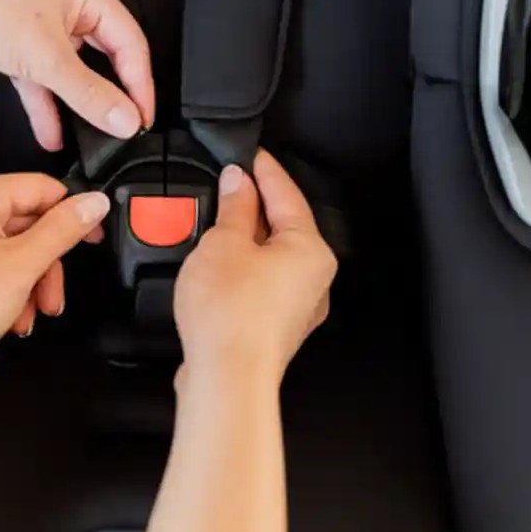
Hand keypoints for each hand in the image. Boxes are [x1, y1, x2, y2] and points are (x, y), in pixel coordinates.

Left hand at [0, 0, 154, 151]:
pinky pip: (41, 77)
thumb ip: (90, 94)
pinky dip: (45, 103)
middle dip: (109, 96)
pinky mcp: (14, 40)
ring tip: (89, 138)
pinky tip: (50, 130)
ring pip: (70, 71)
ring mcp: (40, 22)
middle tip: (120, 128)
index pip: (131, 44)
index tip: (140, 119)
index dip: (139, 85)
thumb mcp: (46, 58)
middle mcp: (67, 3)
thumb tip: (123, 117)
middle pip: (104, 57)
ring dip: (75, 105)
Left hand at [0, 175, 110, 386]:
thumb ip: (63, 230)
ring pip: (9, 249)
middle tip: (55, 292)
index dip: (71, 212)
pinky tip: (12, 318)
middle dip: (47, 263)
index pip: (38, 187)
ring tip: (33, 313)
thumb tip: (92, 203)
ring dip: (30, 282)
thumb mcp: (24, 265)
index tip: (91, 234)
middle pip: (25, 222)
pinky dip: (7, 289)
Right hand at [174, 151, 338, 388]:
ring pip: (272, 257)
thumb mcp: (223, 243)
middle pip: (284, 226)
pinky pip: (263, 283)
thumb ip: (233, 207)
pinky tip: (218, 265)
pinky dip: (242, 267)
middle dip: (254, 204)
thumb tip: (238, 183)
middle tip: (228, 182)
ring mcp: (297, 306)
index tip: (248, 154)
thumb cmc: (231, 316)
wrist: (227, 377)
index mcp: (311, 250)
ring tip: (216, 222)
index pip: (287, 194)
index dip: (264, 170)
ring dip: (245, 238)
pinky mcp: (275, 326)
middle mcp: (314, 278)